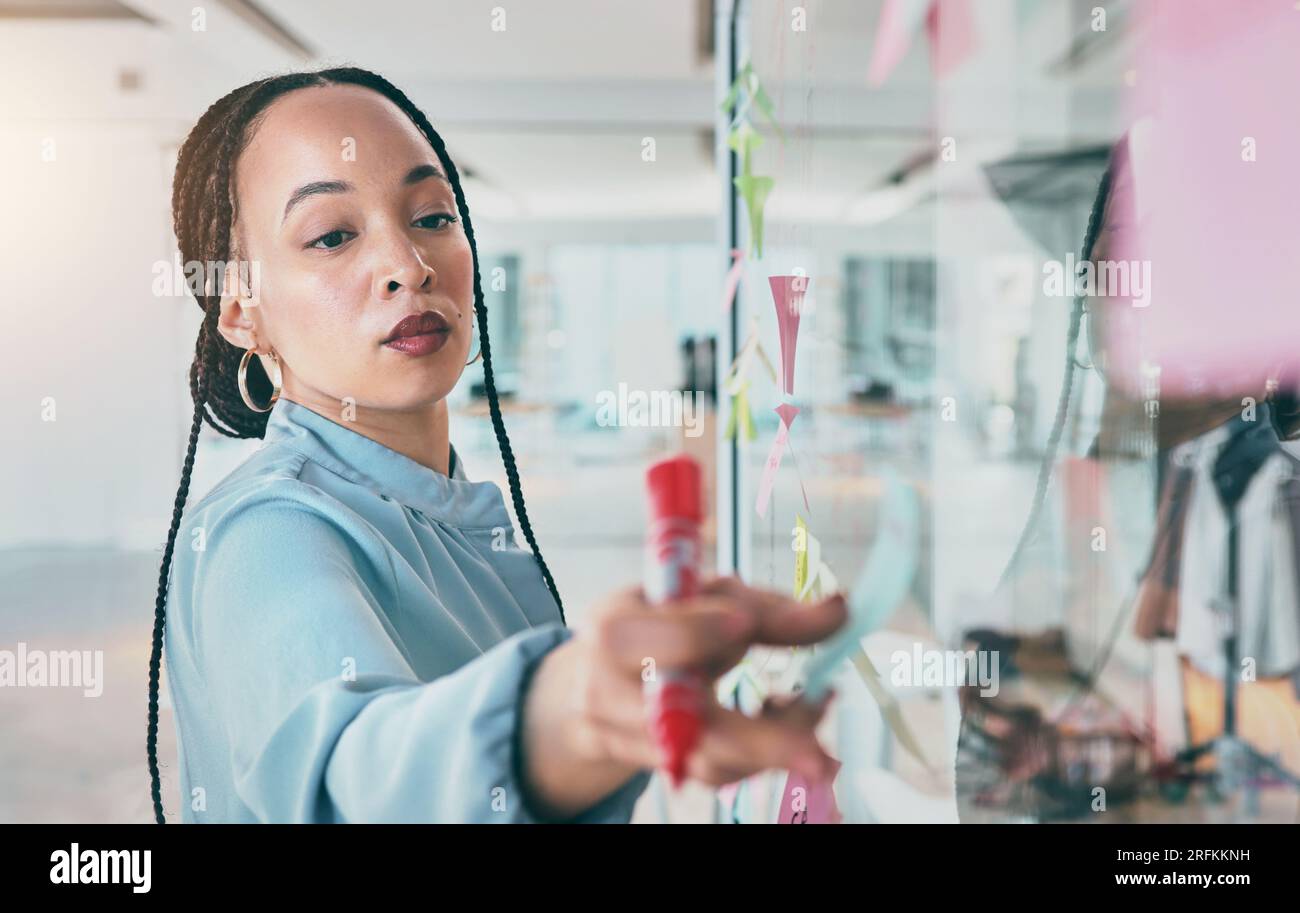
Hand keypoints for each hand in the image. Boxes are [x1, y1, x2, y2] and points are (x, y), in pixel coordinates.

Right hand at [520, 575, 847, 816]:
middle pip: (688, 727)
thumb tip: (836, 611)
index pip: (662, 637)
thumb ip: (764, 608)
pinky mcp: (659, 767)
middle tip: (820, 755)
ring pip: (713, 759)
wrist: (597, 678)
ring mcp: (633, 740)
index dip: (704, 631)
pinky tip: (789, 724)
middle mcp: (612, 693)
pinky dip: (763, 753)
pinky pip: (718, 772)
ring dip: (777, 744)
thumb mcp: (700, 598)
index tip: (745, 625)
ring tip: (818, 710)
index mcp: (616, 631)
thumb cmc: (659, 622)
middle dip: (761, 742)